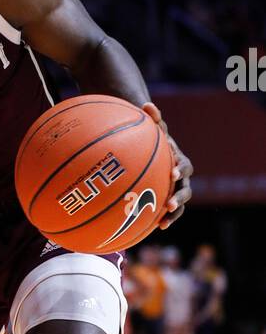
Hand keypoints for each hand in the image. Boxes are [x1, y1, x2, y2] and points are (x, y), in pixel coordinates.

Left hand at [143, 101, 191, 228]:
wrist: (156, 152)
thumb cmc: (154, 140)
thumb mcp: (154, 129)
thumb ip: (153, 119)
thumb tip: (147, 104)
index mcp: (180, 161)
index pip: (185, 166)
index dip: (181, 169)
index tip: (173, 173)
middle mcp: (182, 178)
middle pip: (186, 189)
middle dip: (180, 197)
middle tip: (170, 204)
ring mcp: (176, 190)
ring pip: (180, 205)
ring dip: (174, 214)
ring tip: (163, 222)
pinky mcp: (168, 200)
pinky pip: (167, 212)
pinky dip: (162, 219)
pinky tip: (153, 228)